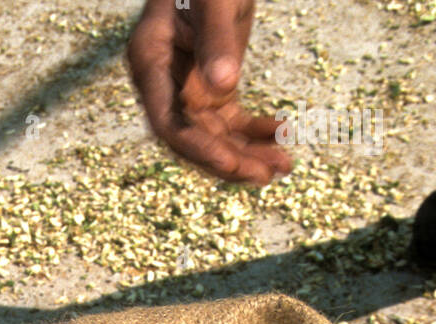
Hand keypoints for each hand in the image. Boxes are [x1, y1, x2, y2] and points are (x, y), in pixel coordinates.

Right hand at [126, 0, 290, 185]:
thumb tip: (224, 86)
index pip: (168, 122)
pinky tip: (283, 132)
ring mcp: (187, 88)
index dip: (197, 148)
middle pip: (192, 138)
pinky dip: (257, 131)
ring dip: (249, 153)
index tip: (230, 165)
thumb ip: (217, 37)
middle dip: (230, 159)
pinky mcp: (211, 87)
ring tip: (284, 164)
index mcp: (150, 60)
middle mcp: (163, 82)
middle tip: (267, 174)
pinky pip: (232, 120)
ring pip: (215, 136)